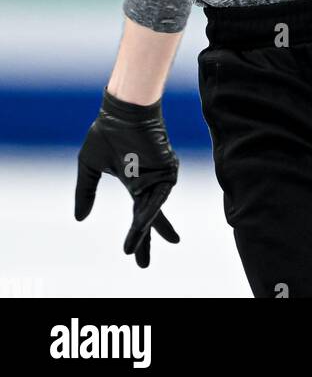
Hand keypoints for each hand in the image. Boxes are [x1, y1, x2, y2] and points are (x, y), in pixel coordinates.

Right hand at [74, 86, 179, 267]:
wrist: (122, 110)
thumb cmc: (107, 132)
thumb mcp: (90, 167)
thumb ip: (85, 192)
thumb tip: (80, 219)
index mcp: (135, 182)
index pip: (139, 214)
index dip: (138, 233)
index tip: (132, 253)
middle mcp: (149, 182)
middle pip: (149, 218)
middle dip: (148, 239)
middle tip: (143, 266)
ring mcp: (159, 176)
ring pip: (152, 210)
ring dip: (144, 229)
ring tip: (135, 248)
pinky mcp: (166, 169)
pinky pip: (157, 196)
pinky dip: (150, 211)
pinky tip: (142, 224)